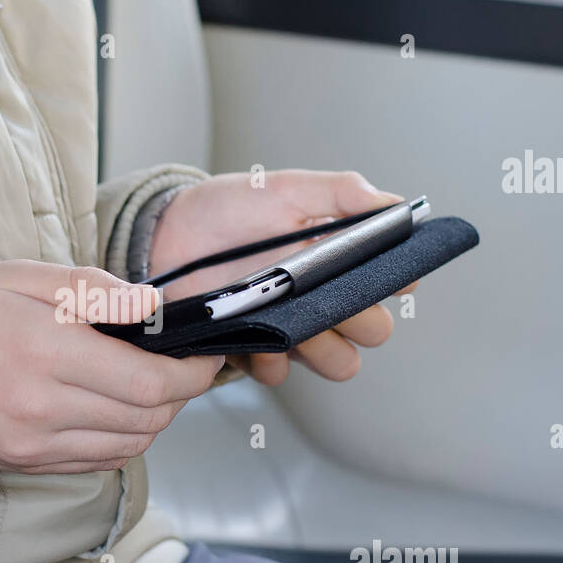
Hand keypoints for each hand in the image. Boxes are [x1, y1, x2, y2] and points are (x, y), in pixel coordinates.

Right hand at [0, 260, 224, 472]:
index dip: (192, 373)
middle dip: (182, 394)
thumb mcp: (20, 277)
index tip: (205, 354)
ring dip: (157, 418)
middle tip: (185, 367)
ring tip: (152, 384)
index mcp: (45, 350)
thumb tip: (155, 306)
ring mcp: (33, 443)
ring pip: (130, 444)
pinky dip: (123, 438)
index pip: (149, 381)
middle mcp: (42, 407)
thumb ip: (93, 290)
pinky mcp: (26, 463)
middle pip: (148, 418)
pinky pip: (98, 460)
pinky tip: (117, 408)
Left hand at [149, 169, 416, 384]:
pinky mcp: (255, 350)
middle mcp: (322, 298)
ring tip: (292, 323)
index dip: (396, 279)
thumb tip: (395, 205)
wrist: (166, 235)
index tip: (381, 271)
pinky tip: (251, 334)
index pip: (392, 281)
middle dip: (362, 319)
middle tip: (333, 299)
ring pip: (340, 363)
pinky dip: (270, 360)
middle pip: (375, 330)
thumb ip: (340, 192)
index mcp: (339, 259)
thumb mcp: (284, 189)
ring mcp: (291, 328)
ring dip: (324, 348)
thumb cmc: (226, 209)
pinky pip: (281, 373)